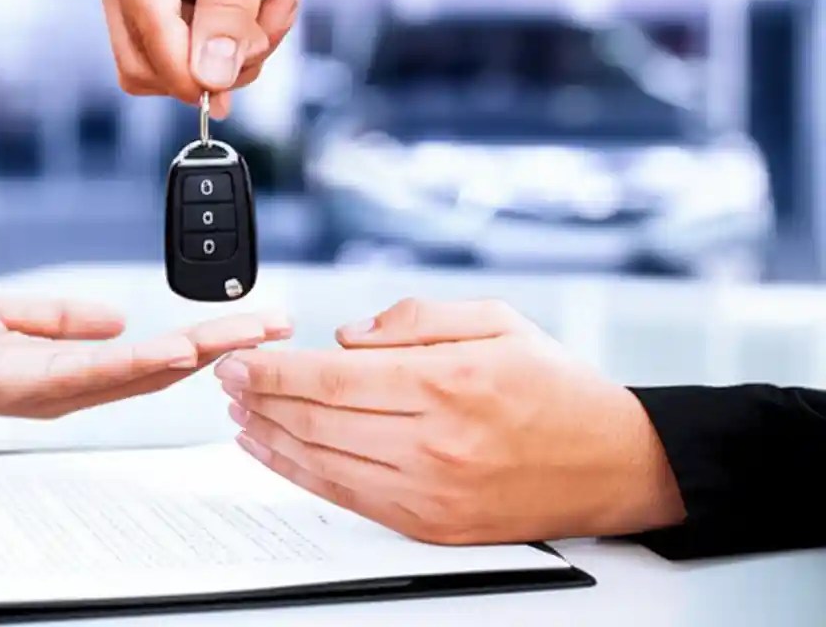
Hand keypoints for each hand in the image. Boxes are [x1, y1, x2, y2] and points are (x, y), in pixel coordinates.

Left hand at [0, 286, 290, 420]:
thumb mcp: (4, 314)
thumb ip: (60, 318)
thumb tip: (115, 316)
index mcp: (62, 370)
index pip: (147, 355)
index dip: (202, 338)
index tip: (248, 319)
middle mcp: (62, 388)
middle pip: (157, 368)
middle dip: (220, 347)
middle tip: (275, 325)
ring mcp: (44, 392)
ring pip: (137, 373)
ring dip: (196, 353)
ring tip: (245, 333)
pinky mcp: (20, 387)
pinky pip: (90, 374)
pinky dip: (138, 362)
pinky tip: (175, 348)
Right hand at [88, 0, 319, 117]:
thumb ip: (229, 9)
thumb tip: (209, 79)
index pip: (149, 35)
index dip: (193, 74)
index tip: (238, 76)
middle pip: (149, 64)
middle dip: (221, 62)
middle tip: (274, 19)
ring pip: (174, 67)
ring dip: (239, 53)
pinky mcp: (161, 4)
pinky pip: (192, 53)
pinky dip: (239, 42)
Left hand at [215, 298, 685, 544]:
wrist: (615, 463)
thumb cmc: (558, 389)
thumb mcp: (496, 320)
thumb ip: (414, 318)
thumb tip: (345, 336)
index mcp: (447, 383)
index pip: (333, 377)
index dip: (276, 370)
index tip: (241, 360)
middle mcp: (435, 442)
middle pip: (318, 422)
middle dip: (262, 399)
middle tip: (228, 381)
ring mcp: (431, 491)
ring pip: (324, 463)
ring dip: (271, 439)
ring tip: (239, 416)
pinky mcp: (432, 525)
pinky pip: (348, 498)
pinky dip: (302, 475)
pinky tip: (277, 454)